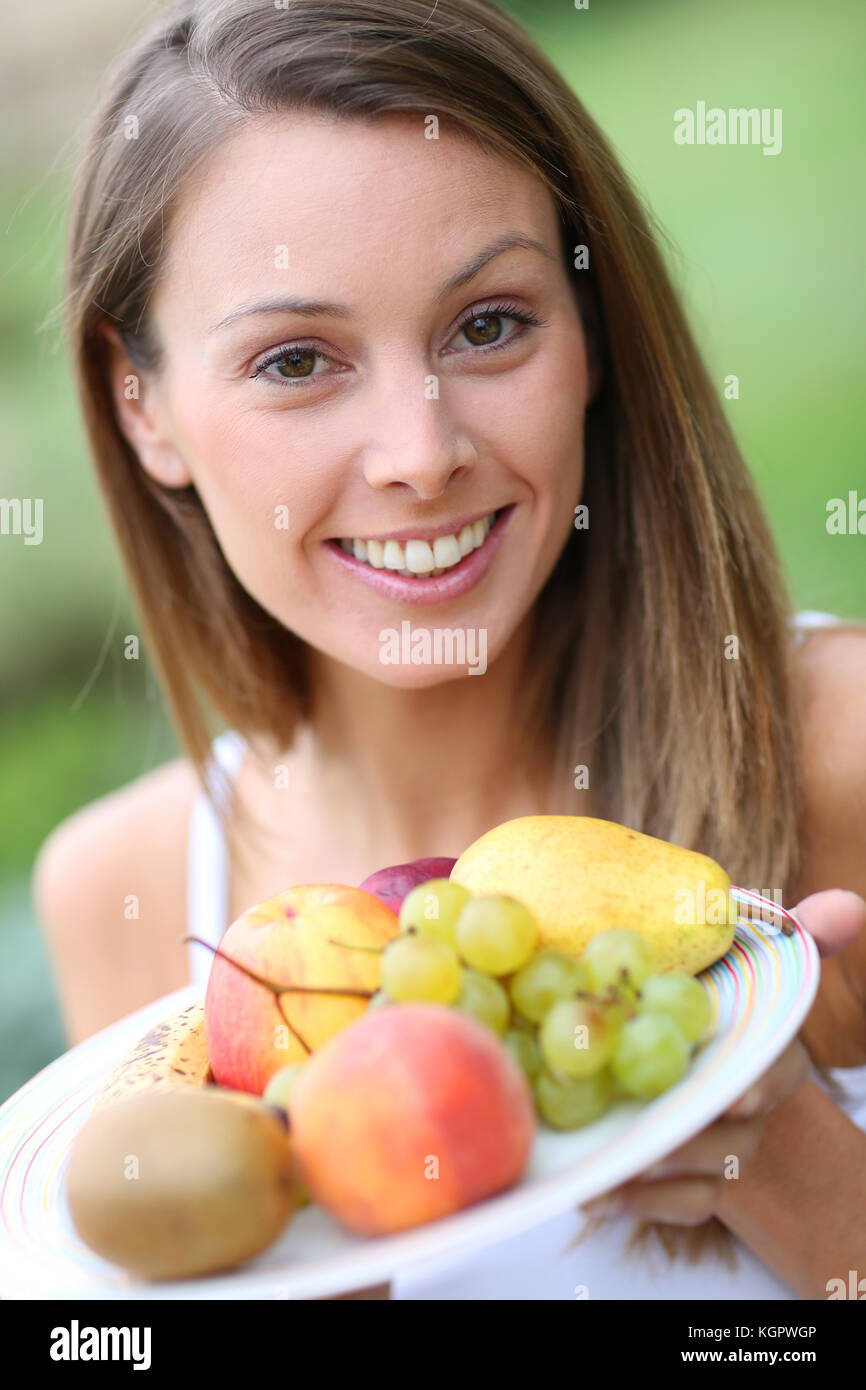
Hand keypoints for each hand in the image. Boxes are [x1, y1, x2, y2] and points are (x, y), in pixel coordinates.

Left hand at [579, 889, 865, 1225]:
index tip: (739, 1095)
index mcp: (768, 1054)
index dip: (762, 1084)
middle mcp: (749, 1106)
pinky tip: (594, 1196)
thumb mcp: (747, 960)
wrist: (715, 1072)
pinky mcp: (689, 1182)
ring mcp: (720, 1148)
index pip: (778, 1070)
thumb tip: (849, 904)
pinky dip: (638, 1204)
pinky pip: (675, 1204)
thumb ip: (792, 933)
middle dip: (696, 1136)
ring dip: (657, 1173)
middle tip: (652, 1134)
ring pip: (701, 1173)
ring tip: (608, 1168)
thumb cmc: (724, 1003)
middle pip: (732, 1132)